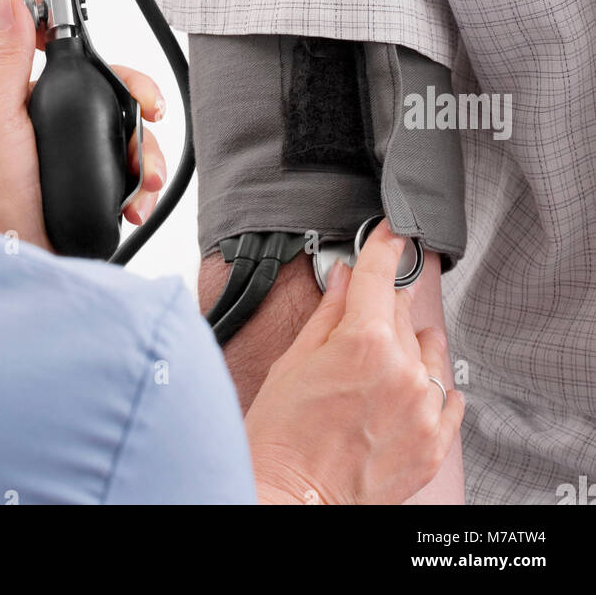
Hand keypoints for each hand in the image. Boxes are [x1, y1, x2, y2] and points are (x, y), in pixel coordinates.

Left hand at [0, 0, 167, 247]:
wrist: (17, 263)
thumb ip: (3, 58)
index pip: (4, 23)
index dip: (35, 8)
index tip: (66, 14)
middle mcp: (21, 107)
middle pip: (81, 67)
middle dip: (123, 85)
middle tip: (143, 107)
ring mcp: (52, 138)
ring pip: (109, 111)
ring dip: (137, 140)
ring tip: (143, 170)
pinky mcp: (78, 166)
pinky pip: (118, 155)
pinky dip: (135, 173)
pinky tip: (135, 193)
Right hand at [244, 220, 465, 504]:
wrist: (291, 500)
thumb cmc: (281, 438)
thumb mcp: (294, 361)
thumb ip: (328, 313)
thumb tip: (345, 279)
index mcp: (365, 342)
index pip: (381, 274)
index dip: (384, 244)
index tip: (391, 231)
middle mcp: (403, 371)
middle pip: (403, 311)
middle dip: (382, 307)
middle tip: (356, 322)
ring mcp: (423, 409)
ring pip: (430, 350)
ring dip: (409, 346)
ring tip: (376, 366)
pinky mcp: (434, 443)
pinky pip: (449, 397)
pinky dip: (431, 386)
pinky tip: (407, 389)